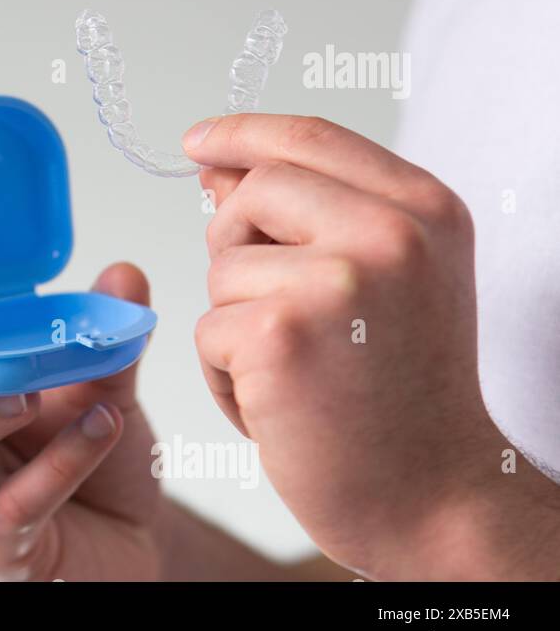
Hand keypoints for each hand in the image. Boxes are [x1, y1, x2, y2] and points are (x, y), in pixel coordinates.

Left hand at [184, 113, 559, 579]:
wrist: (432, 496)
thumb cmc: (399, 392)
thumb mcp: (382, 279)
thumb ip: (310, 214)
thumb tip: (222, 169)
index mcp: (424, 208)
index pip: (310, 137)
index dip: (243, 134)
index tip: (198, 142)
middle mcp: (391, 233)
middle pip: (254, 190)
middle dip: (236, 243)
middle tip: (272, 307)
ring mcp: (336, 281)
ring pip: (223, 267)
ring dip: (236, 323)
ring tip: (296, 371)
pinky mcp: (280, 334)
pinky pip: (206, 328)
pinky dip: (225, 374)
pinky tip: (280, 404)